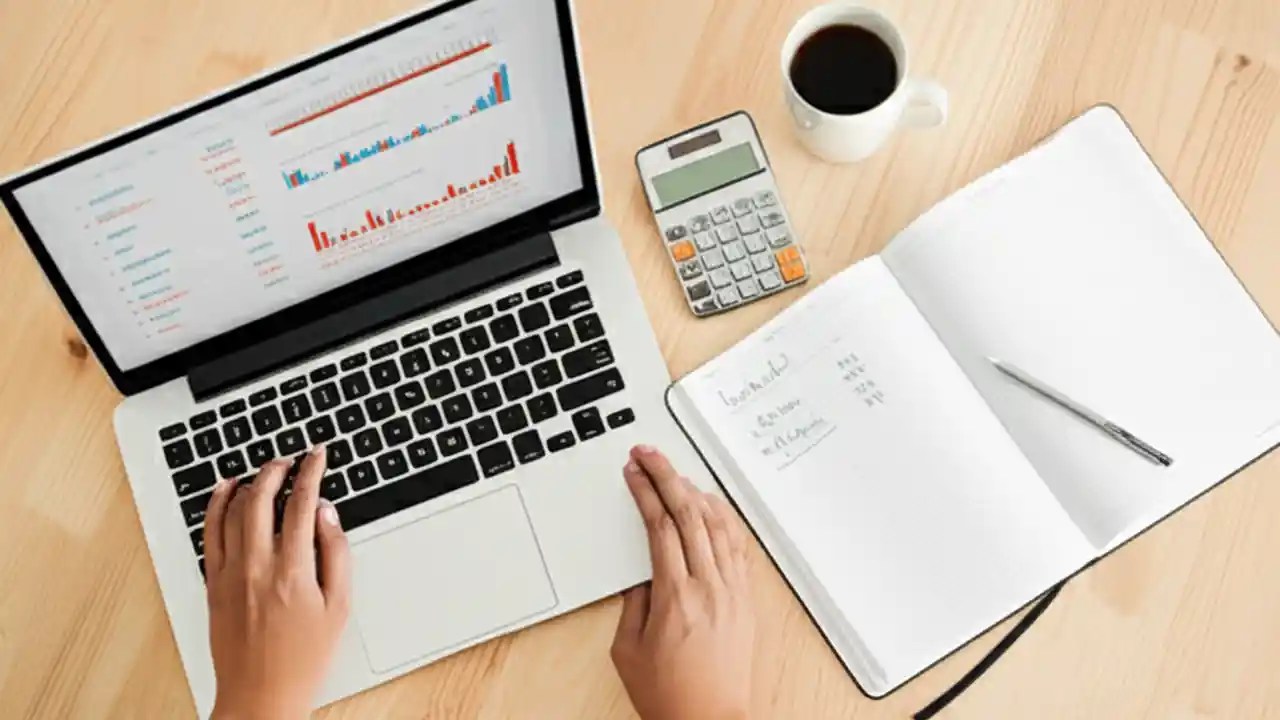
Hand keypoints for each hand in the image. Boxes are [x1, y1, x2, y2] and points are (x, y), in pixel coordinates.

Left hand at [203, 446, 350, 719]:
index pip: (302, 503)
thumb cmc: (304, 659)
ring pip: (233, 510)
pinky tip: (224, 490)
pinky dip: (215, 505)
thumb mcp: (339, 607)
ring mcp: (230, 573)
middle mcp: (257, 566)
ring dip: (250, 483)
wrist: (261, 695)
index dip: (311, 471)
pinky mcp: (213, 583)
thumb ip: (337, 554)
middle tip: (290, 457)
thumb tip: (327, 515)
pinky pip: (210, 533)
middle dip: (277, 469)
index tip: (317, 455)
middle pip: (262, 498)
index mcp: (293, 570)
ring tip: (265, 471)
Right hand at [611, 445, 755, 719]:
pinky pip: (738, 547)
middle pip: (689, 513)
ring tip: (678, 473)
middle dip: (667, 476)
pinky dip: (725, 519)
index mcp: (675, 596)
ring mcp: (732, 592)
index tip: (634, 472)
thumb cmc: (670, 695)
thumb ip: (633, 602)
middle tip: (650, 455)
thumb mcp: (628, 649)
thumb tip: (640, 569)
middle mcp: (708, 587)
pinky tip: (713, 507)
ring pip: (718, 524)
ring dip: (696, 492)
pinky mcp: (746, 601)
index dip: (645, 492)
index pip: (659, 525)